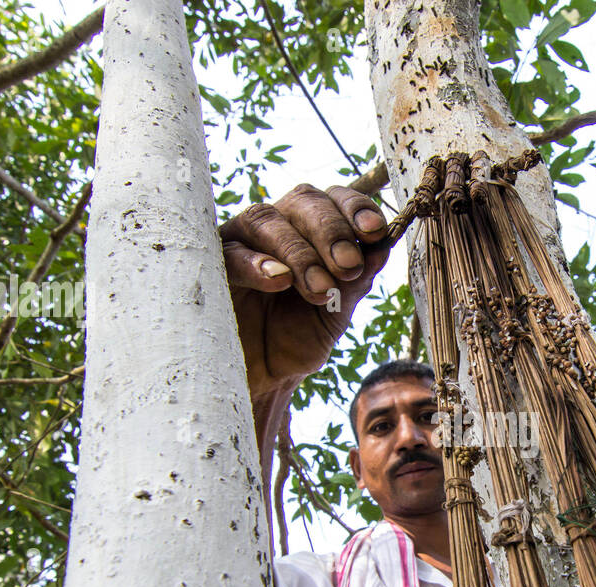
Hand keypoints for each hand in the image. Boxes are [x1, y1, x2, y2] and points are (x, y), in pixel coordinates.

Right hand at [220, 184, 389, 396]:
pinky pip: (231, 251)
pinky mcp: (213, 264)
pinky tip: (279, 281)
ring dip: (299, 252)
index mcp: (314, 231)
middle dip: (331, 231)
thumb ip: (356, 281)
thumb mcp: (336, 313)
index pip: (336, 200)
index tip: (375, 233)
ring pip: (267, 220)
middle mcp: (279, 226)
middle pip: (304, 200)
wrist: (262, 378)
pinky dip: (257, 263)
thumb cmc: (298, 338)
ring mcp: (243, 241)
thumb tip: (383, 247)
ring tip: (319, 290)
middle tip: (348, 266)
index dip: (356, 208)